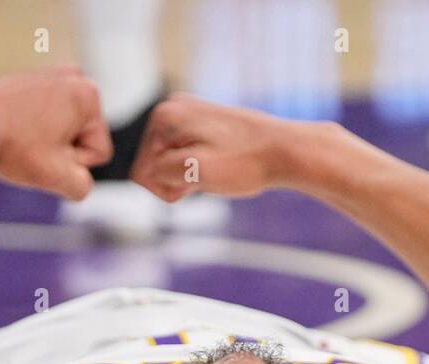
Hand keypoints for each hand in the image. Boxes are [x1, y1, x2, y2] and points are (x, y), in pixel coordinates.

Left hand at [0, 67, 111, 200]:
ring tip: (20, 139)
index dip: (71, 164)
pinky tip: (12, 130)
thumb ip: (82, 187)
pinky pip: (42, 119)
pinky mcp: (29, 80)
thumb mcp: (54, 177)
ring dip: (45, 143)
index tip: (44, 153)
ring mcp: (50, 75)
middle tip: (31, 148)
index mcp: (88, 95)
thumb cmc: (12, 145)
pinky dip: (30, 130)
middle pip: (80, 138)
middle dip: (59, 152)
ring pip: (61, 131)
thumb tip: (79, 182)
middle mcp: (74, 77)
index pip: (97, 152)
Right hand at [130, 94, 295, 201]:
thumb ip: (159, 172)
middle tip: (207, 181)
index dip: (163, 189)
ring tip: (217, 175)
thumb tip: (147, 172)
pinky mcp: (206, 126)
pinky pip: (190, 157)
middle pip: (155, 164)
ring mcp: (191, 117)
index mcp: (165, 115)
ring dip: (190, 178)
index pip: (141, 170)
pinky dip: (201, 171)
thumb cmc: (245, 162)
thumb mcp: (195, 171)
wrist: (287, 151)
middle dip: (176, 181)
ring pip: (173, 163)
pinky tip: (222, 170)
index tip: (191, 188)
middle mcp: (174, 109)